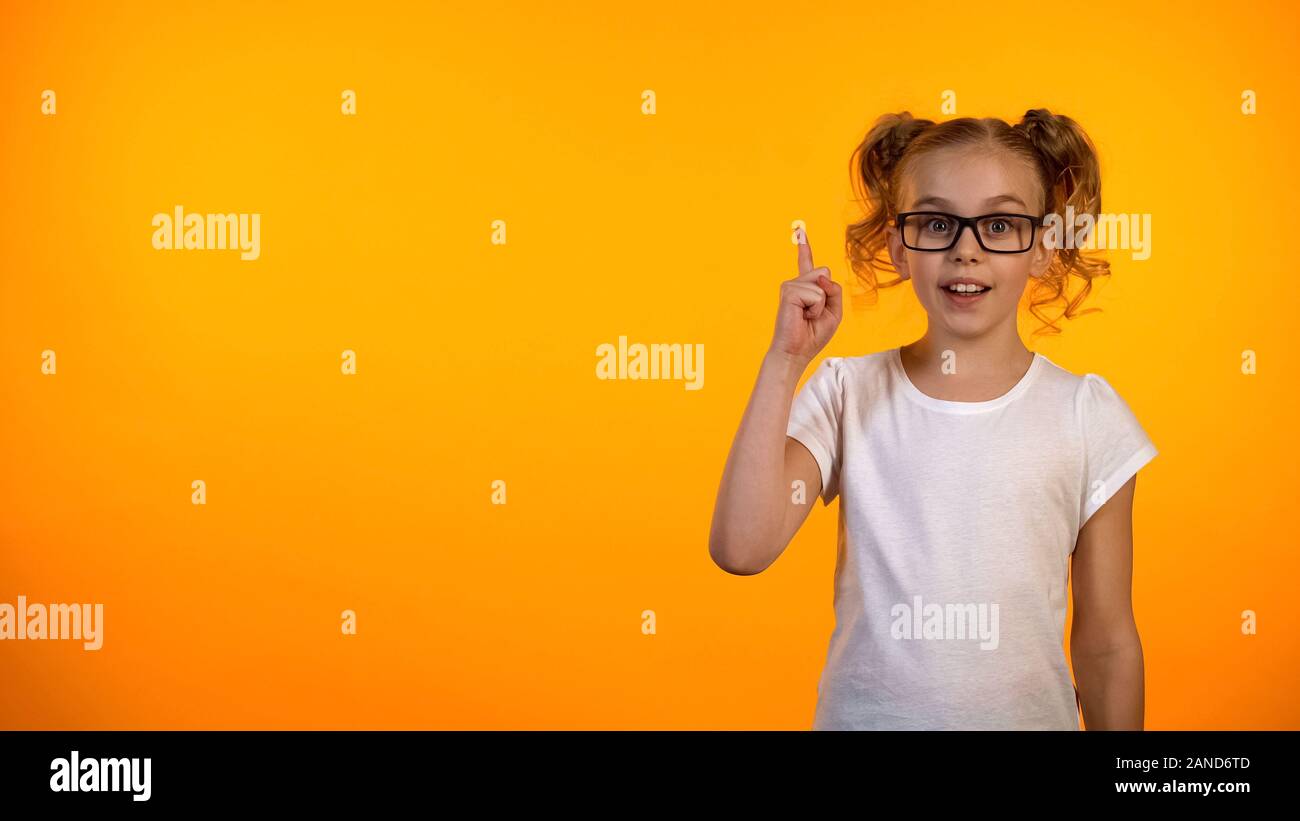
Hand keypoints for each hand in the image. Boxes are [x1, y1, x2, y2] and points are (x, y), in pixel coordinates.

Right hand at [769, 227, 842, 364]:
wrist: (795, 352)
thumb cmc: (812, 335)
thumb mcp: (834, 312)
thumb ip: (834, 290)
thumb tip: (822, 276)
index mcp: (806, 288)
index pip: (808, 264)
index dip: (804, 247)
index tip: (799, 230)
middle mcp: (796, 284)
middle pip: (824, 272)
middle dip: (827, 294)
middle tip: (812, 314)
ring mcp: (790, 286)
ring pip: (821, 282)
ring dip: (821, 304)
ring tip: (806, 316)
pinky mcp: (788, 292)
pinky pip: (816, 293)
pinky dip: (815, 308)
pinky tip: (802, 316)